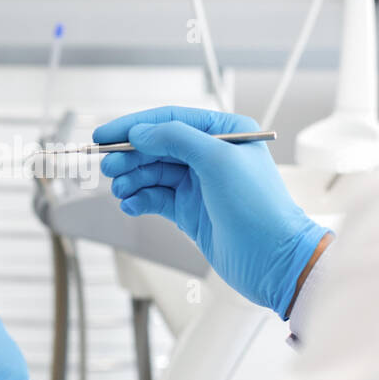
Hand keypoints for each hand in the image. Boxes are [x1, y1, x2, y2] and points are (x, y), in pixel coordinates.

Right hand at [94, 106, 330, 315]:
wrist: (273, 260)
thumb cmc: (258, 206)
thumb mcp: (218, 160)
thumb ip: (176, 139)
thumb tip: (140, 133)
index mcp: (225, 132)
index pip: (170, 120)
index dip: (134, 126)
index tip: (105, 135)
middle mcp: (211, 156)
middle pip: (157, 147)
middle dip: (129, 156)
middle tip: (107, 166)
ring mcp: (199, 185)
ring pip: (153, 173)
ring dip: (132, 179)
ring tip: (120, 190)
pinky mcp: (190, 212)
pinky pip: (156, 199)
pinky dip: (140, 200)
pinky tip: (131, 205)